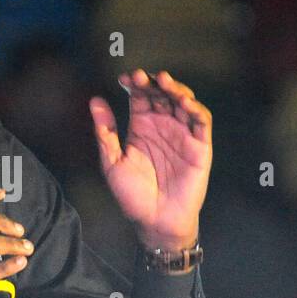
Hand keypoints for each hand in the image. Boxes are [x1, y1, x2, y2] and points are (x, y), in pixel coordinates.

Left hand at [89, 68, 212, 246]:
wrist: (154, 221)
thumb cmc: (133, 195)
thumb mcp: (112, 162)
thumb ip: (105, 132)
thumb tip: (94, 100)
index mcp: (142, 126)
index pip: (141, 96)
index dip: (135, 84)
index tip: (124, 77)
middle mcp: (163, 126)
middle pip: (162, 94)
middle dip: (153, 82)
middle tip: (142, 76)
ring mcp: (183, 134)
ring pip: (183, 101)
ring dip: (175, 89)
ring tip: (164, 81)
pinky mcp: (200, 146)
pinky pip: (201, 121)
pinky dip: (195, 108)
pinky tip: (184, 101)